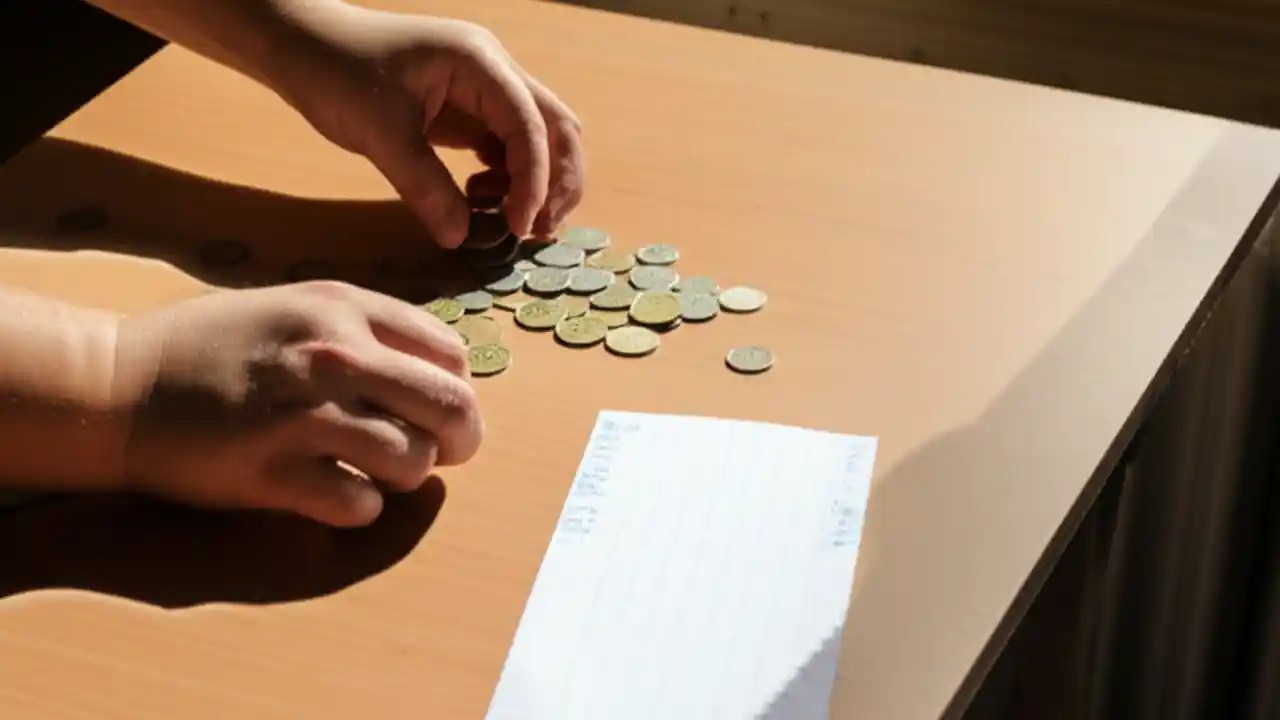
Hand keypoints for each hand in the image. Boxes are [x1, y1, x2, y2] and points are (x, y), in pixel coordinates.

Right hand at [113, 281, 481, 526]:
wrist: (115, 385)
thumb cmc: (210, 347)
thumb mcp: (294, 308)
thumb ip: (365, 331)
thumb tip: (438, 373)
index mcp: (344, 307)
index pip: (451, 355)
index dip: (453, 389)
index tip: (432, 409)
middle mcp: (334, 353)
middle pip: (452, 408)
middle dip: (458, 440)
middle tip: (440, 455)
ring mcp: (304, 413)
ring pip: (414, 460)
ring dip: (403, 476)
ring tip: (371, 471)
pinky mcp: (272, 471)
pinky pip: (359, 504)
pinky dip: (358, 507)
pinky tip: (332, 493)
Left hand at [272, 4, 584, 246]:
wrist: (303, 44)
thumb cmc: (336, 72)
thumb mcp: (380, 134)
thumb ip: (425, 187)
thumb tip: (460, 238)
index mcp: (479, 63)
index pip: (530, 125)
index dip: (535, 181)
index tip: (520, 227)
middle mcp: (494, 71)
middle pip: (556, 127)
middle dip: (557, 182)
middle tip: (538, 231)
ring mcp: (484, 88)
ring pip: (539, 138)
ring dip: (536, 183)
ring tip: (508, 222)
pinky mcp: (469, 107)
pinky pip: (507, 146)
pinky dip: (508, 179)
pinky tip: (480, 200)